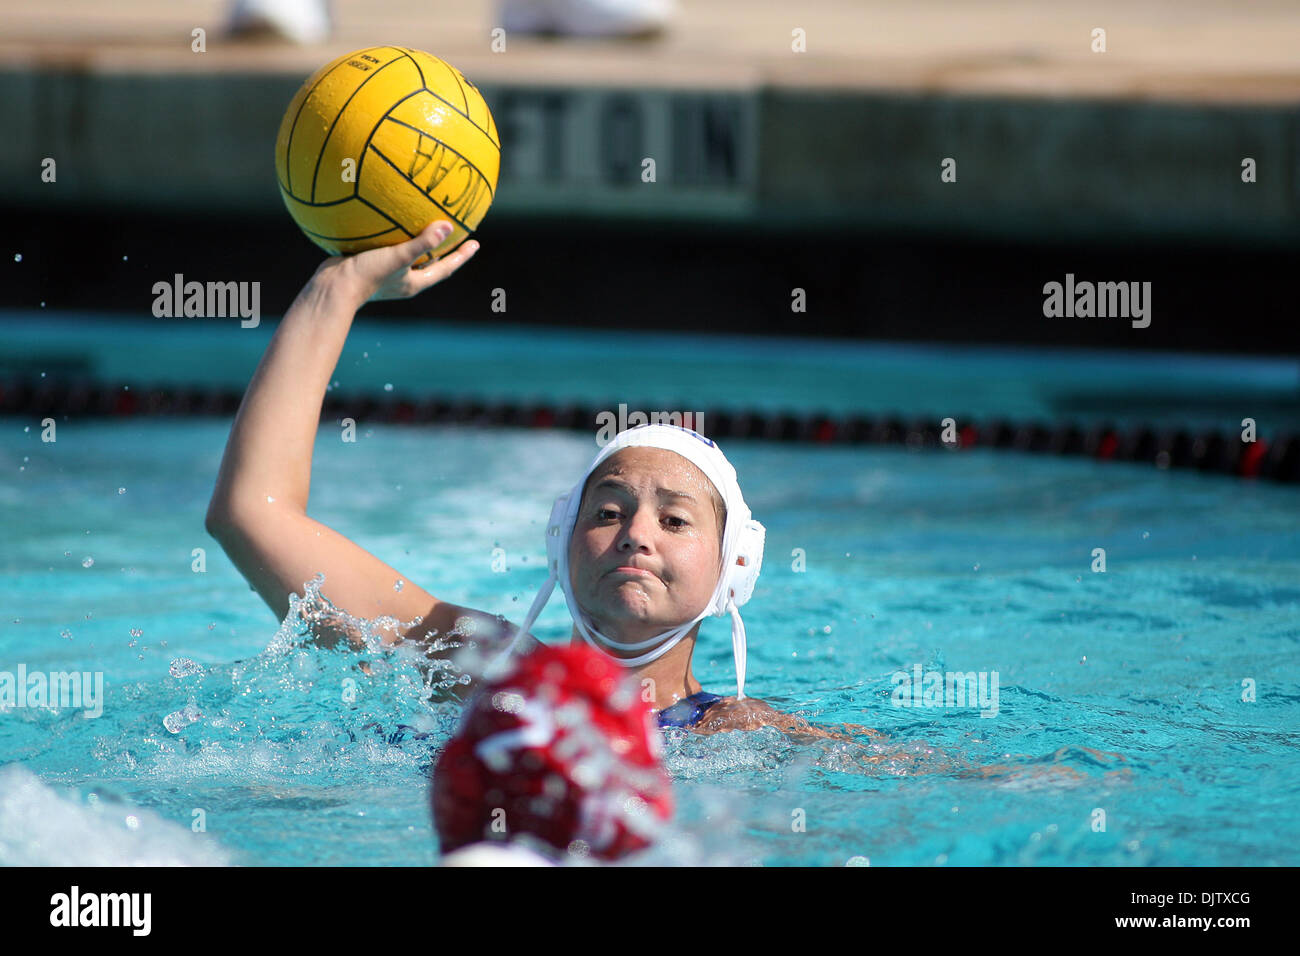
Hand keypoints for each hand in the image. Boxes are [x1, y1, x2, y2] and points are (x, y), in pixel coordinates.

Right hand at [315, 220, 479, 303]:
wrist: (332, 287)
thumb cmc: (368, 275)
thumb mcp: (398, 257)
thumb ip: (422, 243)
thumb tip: (447, 227)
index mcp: (415, 282)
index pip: (445, 268)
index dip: (461, 256)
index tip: (475, 243)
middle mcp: (403, 279)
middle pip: (430, 262)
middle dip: (441, 247)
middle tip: (453, 230)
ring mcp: (386, 272)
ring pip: (407, 254)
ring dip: (416, 240)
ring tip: (423, 221)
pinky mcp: (369, 262)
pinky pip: (387, 245)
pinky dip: (391, 233)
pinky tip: (387, 216)